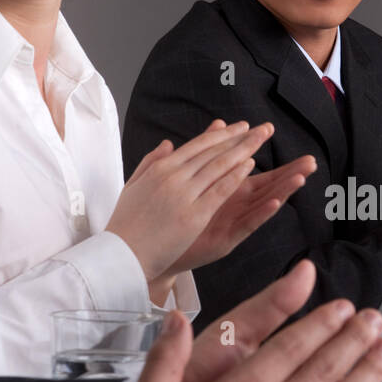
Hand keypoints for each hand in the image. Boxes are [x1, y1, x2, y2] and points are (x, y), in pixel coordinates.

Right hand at [106, 120, 272, 283]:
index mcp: (160, 169)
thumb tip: (168, 144)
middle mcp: (173, 176)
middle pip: (212, 151)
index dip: (220, 135)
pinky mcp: (194, 215)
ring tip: (260, 139)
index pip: (197, 146)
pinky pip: (220, 190)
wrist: (121, 254)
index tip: (238, 127)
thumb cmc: (126, 224)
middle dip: (238, 137)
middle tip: (259, 128)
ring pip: (219, 166)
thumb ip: (152, 161)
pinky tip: (250, 165)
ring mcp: (184, 194)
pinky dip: (236, 175)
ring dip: (242, 150)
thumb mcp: (134, 185)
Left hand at [165, 153, 316, 274]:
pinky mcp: (228, 238)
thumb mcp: (193, 177)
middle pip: (270, 186)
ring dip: (283, 191)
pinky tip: (274, 202)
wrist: (155, 247)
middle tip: (310, 161)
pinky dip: (262, 213)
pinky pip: (248, 224)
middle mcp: (238, 205)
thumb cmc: (174, 216)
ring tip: (300, 178)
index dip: (273, 158)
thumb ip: (208, 151)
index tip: (284, 141)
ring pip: (264, 203)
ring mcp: (234, 222)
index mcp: (230, 189)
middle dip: (290, 173)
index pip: (257, 169)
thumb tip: (219, 124)